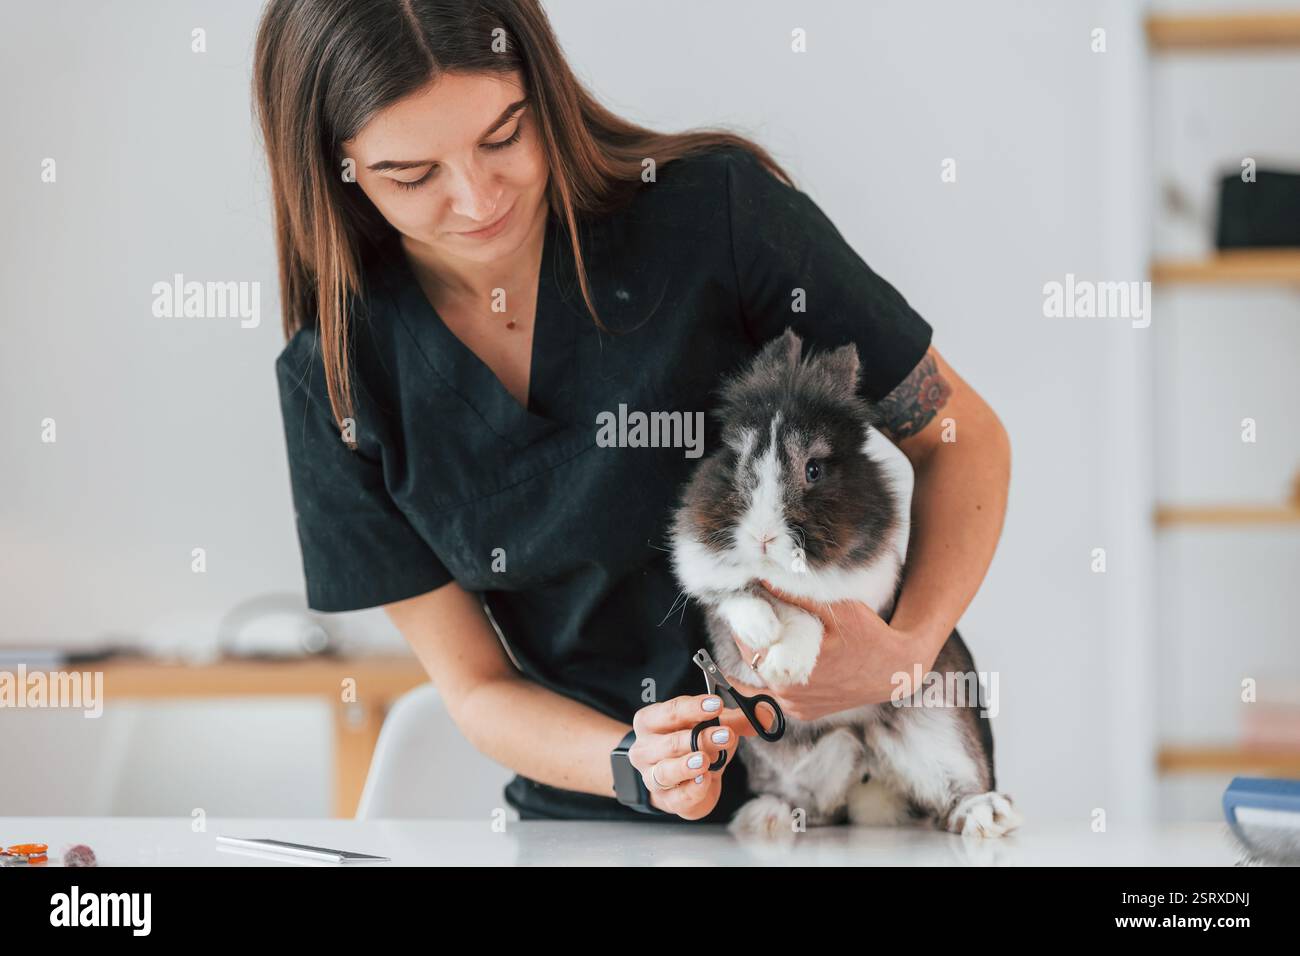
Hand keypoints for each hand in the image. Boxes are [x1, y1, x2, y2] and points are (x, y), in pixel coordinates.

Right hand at [628, 693, 759, 819]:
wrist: (684, 780)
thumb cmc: (694, 745)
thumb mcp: (714, 726)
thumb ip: (738, 720)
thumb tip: (766, 714)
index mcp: (651, 721)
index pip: (671, 711)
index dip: (694, 707)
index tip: (716, 704)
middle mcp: (645, 749)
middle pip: (669, 742)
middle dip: (699, 738)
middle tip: (725, 735)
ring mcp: (652, 777)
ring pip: (666, 772)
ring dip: (687, 765)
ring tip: (705, 760)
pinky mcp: (667, 801)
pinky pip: (677, 797)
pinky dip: (692, 790)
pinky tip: (704, 781)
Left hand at [725, 579, 932, 720]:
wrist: (898, 670)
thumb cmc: (870, 637)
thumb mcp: (837, 611)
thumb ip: (797, 595)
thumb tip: (764, 578)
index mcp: (790, 673)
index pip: (748, 646)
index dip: (743, 624)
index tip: (743, 606)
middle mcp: (789, 696)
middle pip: (751, 663)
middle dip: (748, 639)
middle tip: (750, 616)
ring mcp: (796, 708)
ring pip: (760, 682)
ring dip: (758, 660)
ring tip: (761, 636)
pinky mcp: (805, 713)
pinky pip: (777, 696)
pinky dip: (772, 678)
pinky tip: (773, 658)